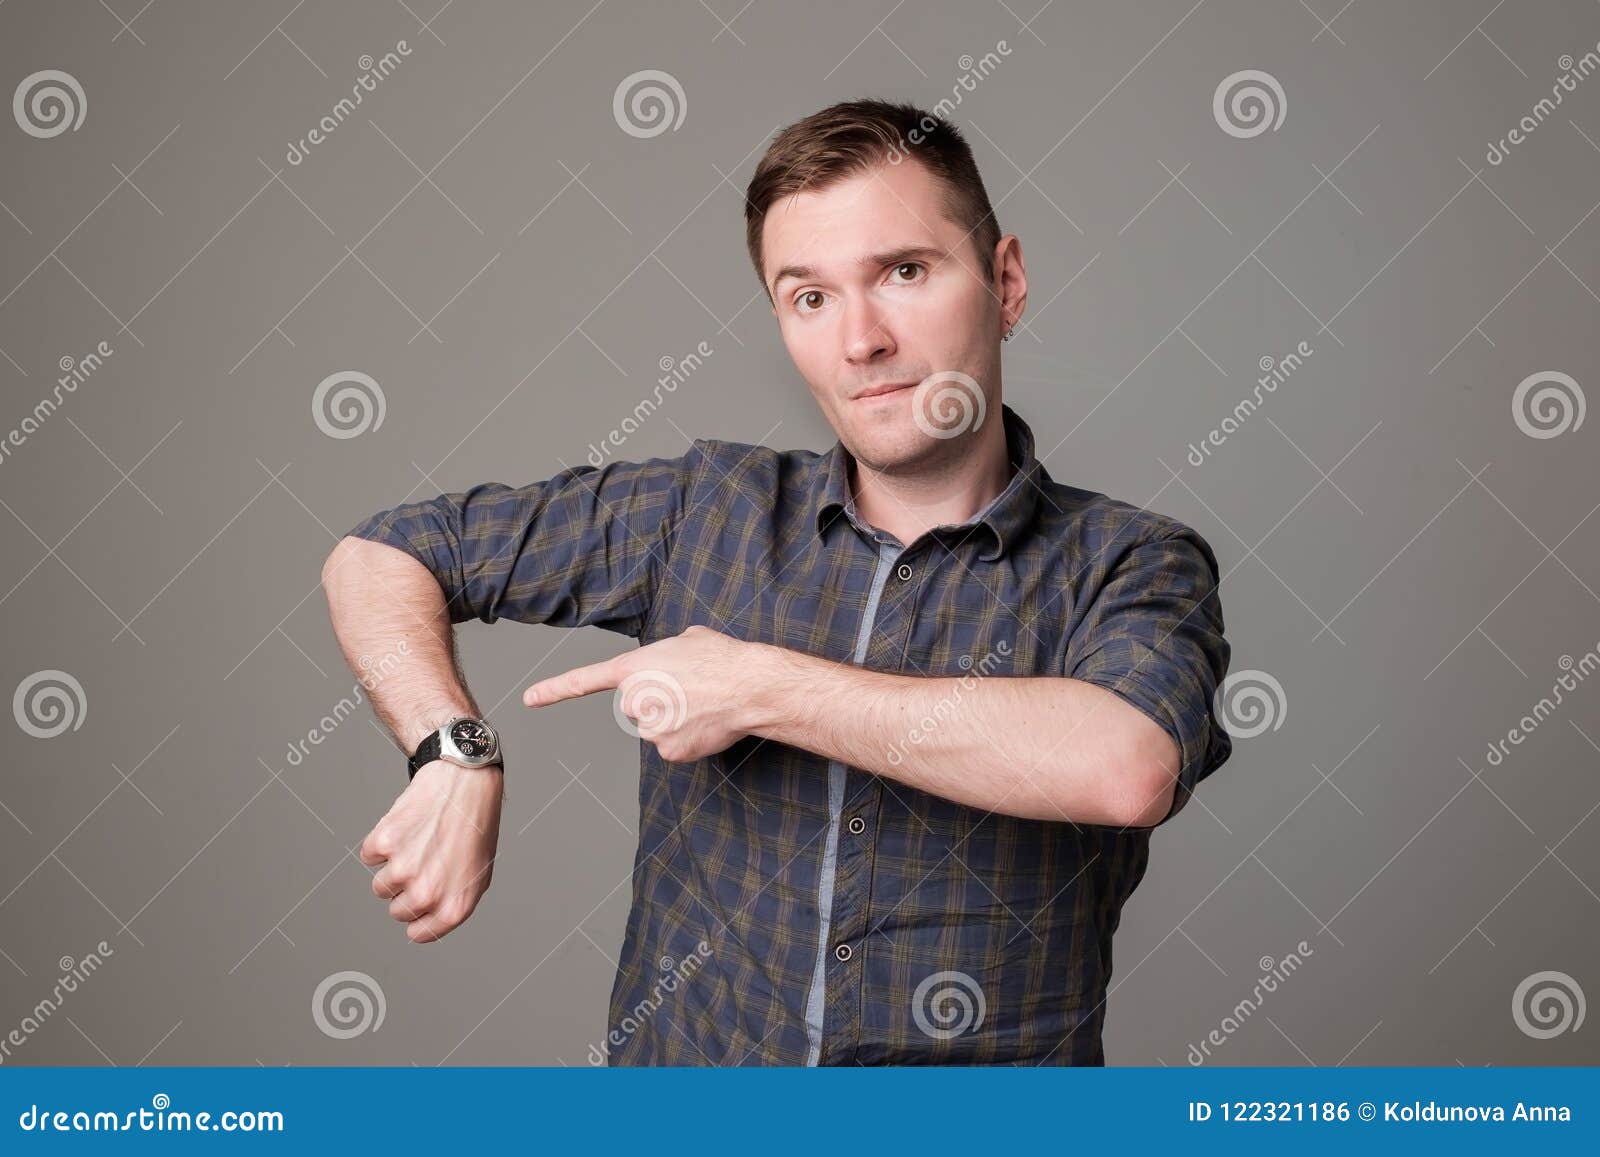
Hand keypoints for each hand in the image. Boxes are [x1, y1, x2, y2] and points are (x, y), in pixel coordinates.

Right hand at [358, 760, 502, 942]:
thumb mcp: (478, 874)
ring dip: (393, 866)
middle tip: (426, 862)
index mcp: (454, 907)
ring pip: (380, 886)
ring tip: (420, 841)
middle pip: (397, 910)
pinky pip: (370, 856)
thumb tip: (427, 922)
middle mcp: (428, 893)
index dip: (418, 917)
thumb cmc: (476, 827)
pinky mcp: (384, 843)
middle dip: (407, 890)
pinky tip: (408, 825)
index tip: (420, 903)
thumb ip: (452, 904)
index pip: (418, 934)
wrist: (466, 782)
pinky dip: (382, 843)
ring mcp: (404, 868)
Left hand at [522, 625, 767, 762]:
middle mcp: (633, 700)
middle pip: (636, 707)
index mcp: (633, 669)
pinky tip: (705, 723)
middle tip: (688, 690)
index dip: (554, 690)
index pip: (584, 680)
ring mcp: (648, 729)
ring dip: (674, 719)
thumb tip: (673, 668)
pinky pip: (673, 746)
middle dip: (657, 701)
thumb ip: (665, 655)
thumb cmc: (720, 658)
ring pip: (656, 728)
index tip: (529, 698)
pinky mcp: (668, 752)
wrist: (746, 686)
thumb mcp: (686, 640)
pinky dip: (687, 738)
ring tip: (702, 704)